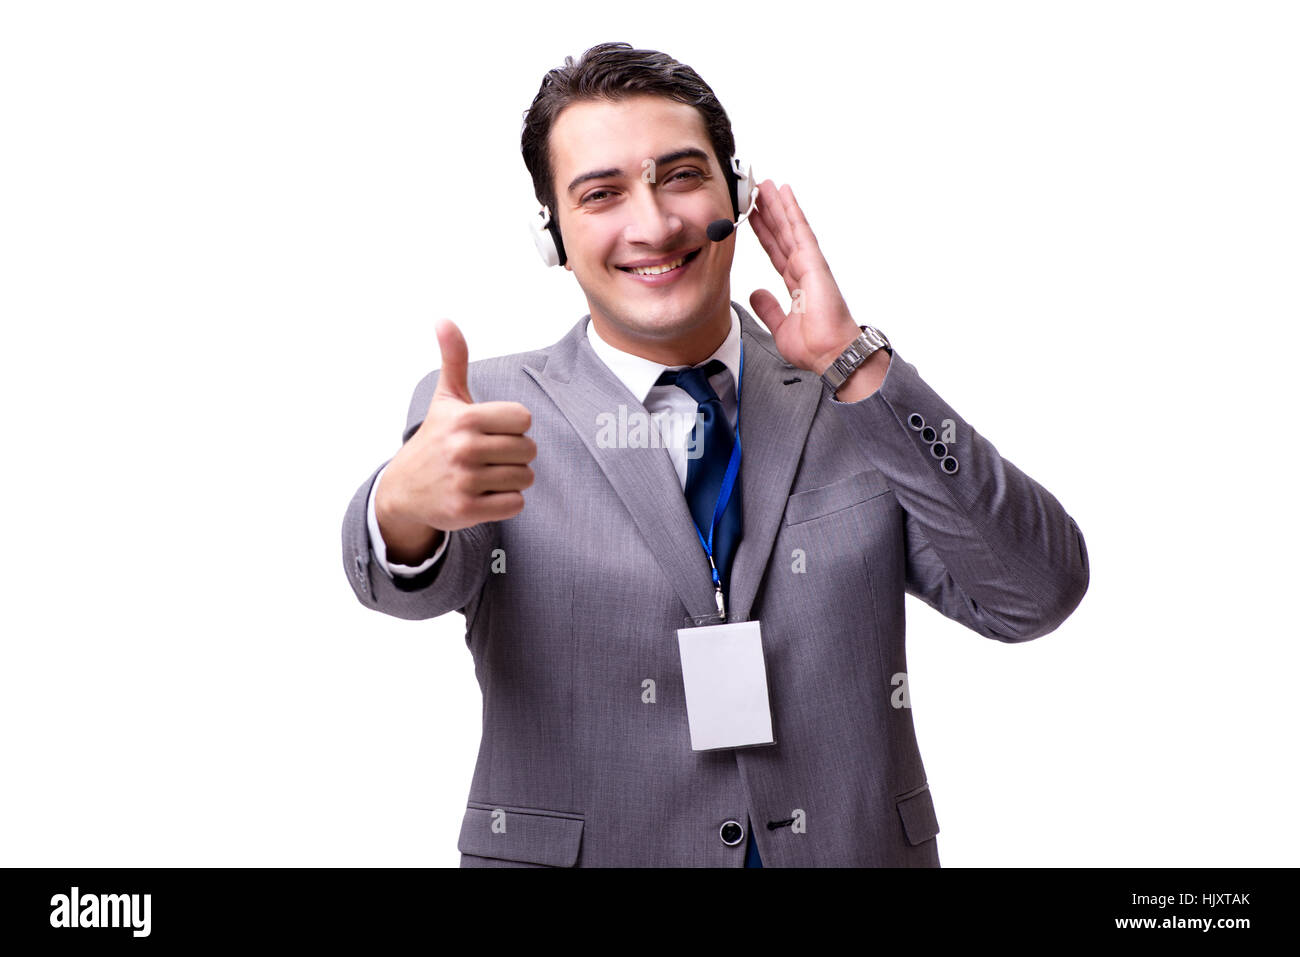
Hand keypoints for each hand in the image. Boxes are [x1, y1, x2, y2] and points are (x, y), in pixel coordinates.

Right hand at [376, 320, 535, 540]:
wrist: (403, 490)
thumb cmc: (435, 439)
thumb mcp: (445, 399)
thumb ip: (454, 360)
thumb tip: (444, 320)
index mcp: (465, 418)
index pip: (524, 419)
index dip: (513, 426)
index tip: (492, 430)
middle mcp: (464, 448)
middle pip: (529, 449)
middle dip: (515, 453)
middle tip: (490, 456)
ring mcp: (465, 481)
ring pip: (525, 477)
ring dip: (512, 478)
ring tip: (487, 475)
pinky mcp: (466, 510)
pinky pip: (515, 503)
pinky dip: (507, 501)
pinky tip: (485, 495)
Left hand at [747, 180, 864, 373]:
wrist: (829, 355)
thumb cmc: (814, 346)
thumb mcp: (780, 326)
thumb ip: (768, 308)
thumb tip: (755, 293)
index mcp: (795, 284)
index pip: (775, 252)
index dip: (764, 233)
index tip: (753, 217)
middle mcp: (803, 270)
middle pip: (781, 234)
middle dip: (769, 212)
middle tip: (757, 191)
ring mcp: (809, 264)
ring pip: (789, 227)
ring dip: (777, 204)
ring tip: (766, 185)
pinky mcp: (814, 263)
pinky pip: (800, 231)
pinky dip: (792, 211)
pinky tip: (784, 194)